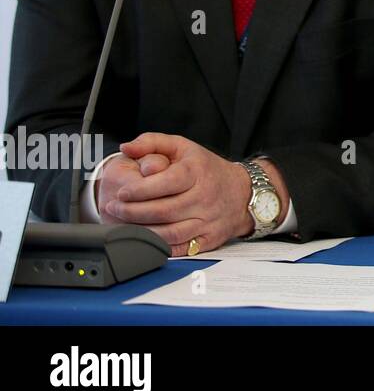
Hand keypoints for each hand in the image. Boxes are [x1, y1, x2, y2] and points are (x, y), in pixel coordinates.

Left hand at [99, 133, 255, 256]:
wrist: (242, 192)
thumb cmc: (206, 169)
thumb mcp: (183, 146)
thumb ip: (152, 142)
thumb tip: (126, 148)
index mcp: (197, 172)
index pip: (166, 183)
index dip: (140, 190)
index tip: (122, 193)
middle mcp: (204, 197)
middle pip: (164, 210)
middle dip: (133, 212)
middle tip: (114, 209)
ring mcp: (208, 220)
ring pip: (170, 233)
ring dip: (142, 232)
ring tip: (123, 225)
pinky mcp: (209, 239)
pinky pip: (181, 248)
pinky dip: (160, 247)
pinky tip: (145, 240)